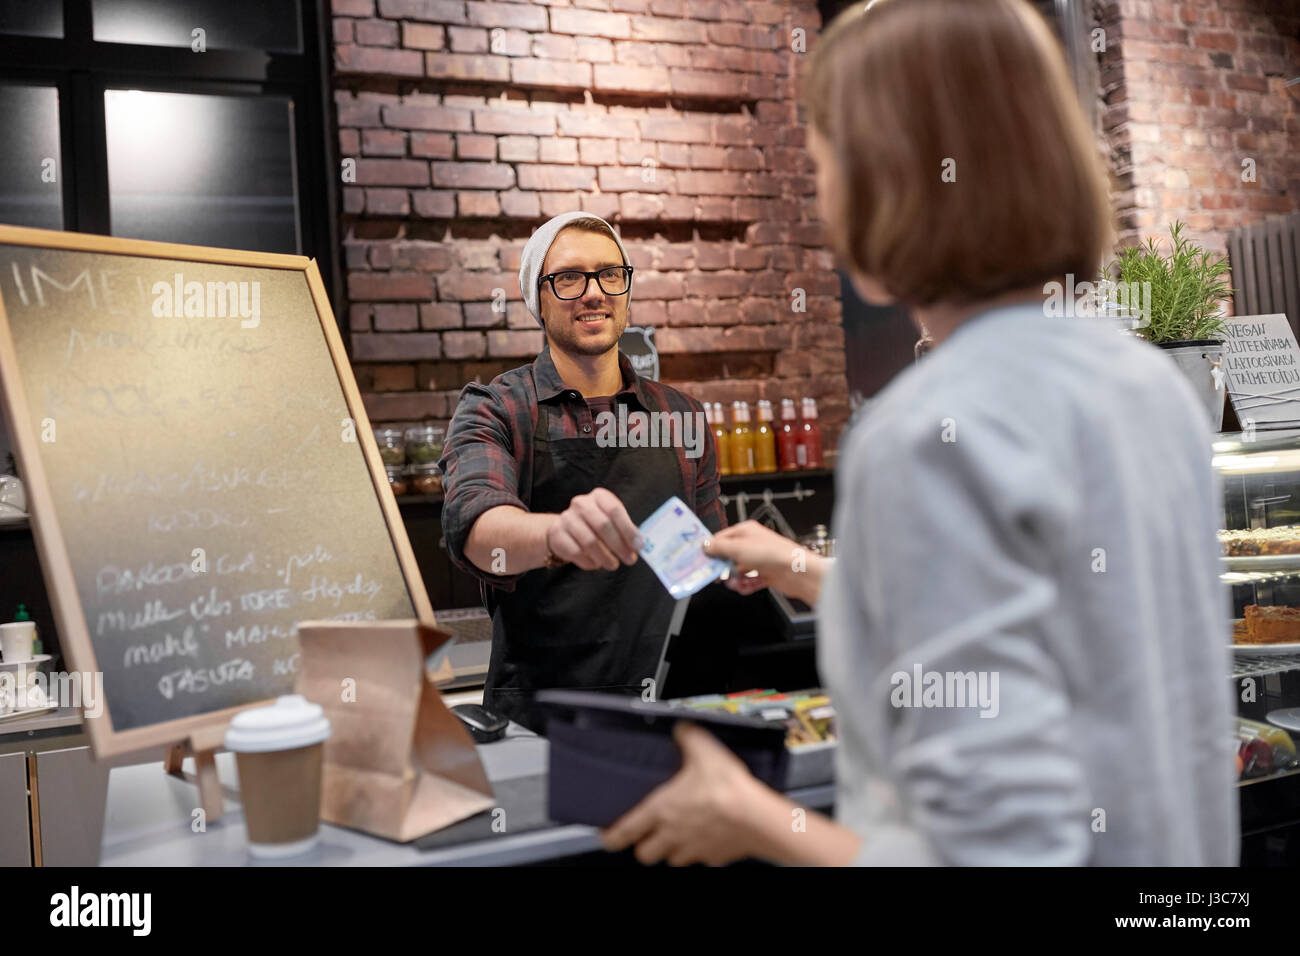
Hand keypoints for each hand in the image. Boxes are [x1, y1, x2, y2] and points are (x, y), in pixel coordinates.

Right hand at [546, 487, 640, 570]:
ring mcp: (567, 518)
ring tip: (613, 565)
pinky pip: (576, 552)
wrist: (565, 528)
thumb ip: (625, 530)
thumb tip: (639, 545)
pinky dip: (589, 561)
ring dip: (605, 557)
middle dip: (619, 546)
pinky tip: (596, 564)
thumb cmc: (595, 525)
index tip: (638, 546)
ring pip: (590, 542)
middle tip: (629, 560)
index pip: (615, 511)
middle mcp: (581, 503)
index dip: (628, 530)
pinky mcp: (557, 534)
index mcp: (599, 496)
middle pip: (603, 526)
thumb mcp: (612, 520)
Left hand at [600, 722, 766, 865]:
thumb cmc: (725, 789)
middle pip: (645, 854)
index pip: (625, 831)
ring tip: (677, 836)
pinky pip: (700, 860)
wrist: (755, 817)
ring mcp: (693, 849)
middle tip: (647, 835)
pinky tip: (706, 837)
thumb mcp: (702, 750)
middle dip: (643, 846)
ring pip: (671, 860)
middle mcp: (672, 834)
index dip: (612, 836)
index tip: (607, 837)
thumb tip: (682, 729)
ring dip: (671, 850)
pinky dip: (699, 852)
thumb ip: (687, 737)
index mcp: (661, 810)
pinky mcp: (714, 857)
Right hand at [703, 521, 807, 598]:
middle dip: (724, 568)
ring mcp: (759, 560)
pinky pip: (749, 581)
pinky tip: (745, 586)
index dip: (712, 549)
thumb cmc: (773, 554)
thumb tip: (706, 546)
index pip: (722, 538)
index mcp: (746, 531)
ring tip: (735, 583)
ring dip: (735, 579)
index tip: (702, 559)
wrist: (796, 571)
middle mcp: (752, 544)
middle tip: (717, 575)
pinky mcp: (765, 574)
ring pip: (738, 571)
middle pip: (729, 556)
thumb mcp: (738, 548)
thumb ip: (719, 547)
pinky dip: (746, 585)